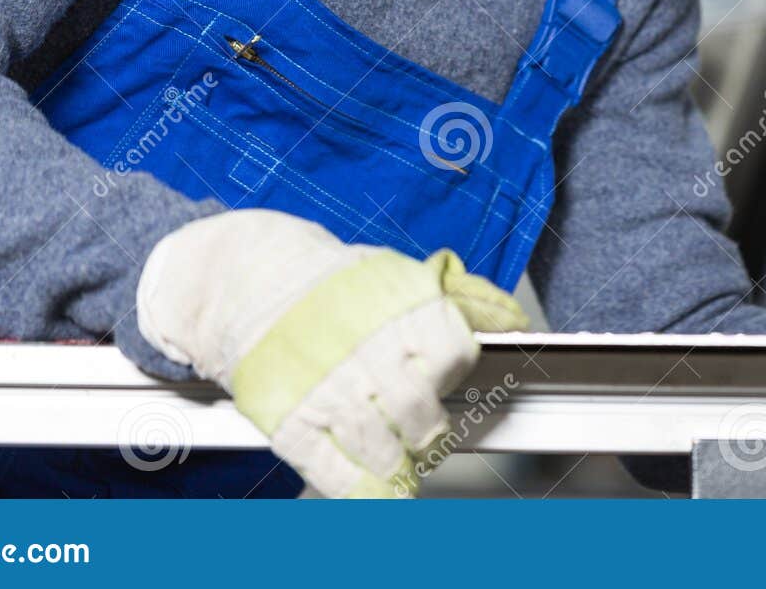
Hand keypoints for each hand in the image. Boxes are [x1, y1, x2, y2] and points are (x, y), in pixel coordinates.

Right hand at [136, 208, 526, 496]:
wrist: (252, 280)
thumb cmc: (333, 282)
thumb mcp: (399, 275)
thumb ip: (462, 300)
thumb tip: (513, 320)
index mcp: (401, 310)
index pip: (454, 359)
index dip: (451, 377)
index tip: (443, 385)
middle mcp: (368, 350)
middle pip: (421, 414)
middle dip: (429, 434)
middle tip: (426, 438)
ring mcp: (327, 388)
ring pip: (383, 449)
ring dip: (399, 465)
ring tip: (401, 465)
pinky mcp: (290, 419)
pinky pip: (334, 470)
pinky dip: (359, 490)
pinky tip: (373, 491)